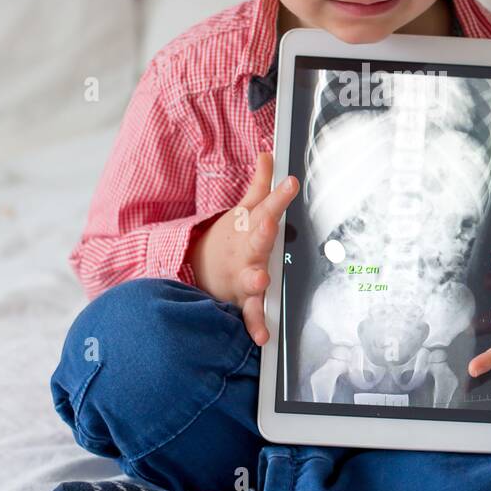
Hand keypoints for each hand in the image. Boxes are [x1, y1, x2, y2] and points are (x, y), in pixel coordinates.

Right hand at [187, 152, 299, 340]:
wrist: (200, 270)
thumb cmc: (231, 238)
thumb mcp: (244, 210)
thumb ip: (260, 185)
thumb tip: (268, 153)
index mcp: (249, 227)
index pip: (266, 206)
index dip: (278, 194)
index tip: (291, 181)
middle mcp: (246, 250)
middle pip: (257, 238)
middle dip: (263, 231)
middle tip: (269, 224)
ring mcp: (242, 274)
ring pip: (250, 277)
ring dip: (255, 279)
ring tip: (261, 280)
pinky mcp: (242, 299)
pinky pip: (250, 313)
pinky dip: (255, 324)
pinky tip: (262, 336)